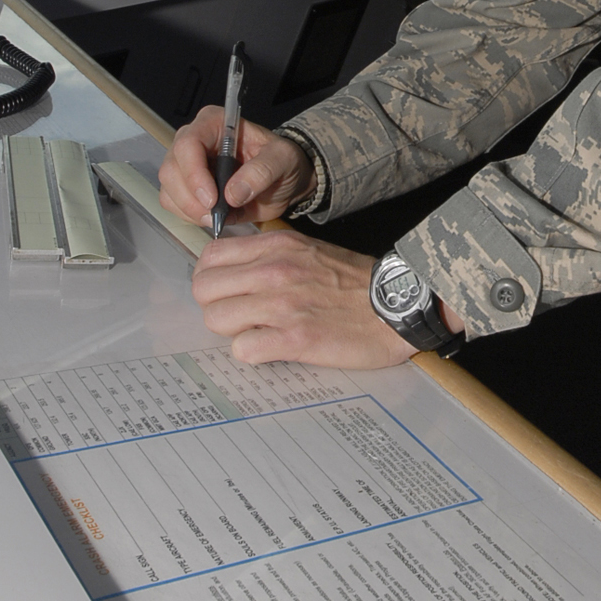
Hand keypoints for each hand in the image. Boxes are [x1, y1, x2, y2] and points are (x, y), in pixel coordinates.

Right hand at [158, 106, 315, 227]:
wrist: (282, 181)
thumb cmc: (281, 162)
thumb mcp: (283, 159)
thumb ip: (262, 171)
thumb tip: (232, 194)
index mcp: (214, 123)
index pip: (189, 144)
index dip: (194, 173)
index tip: (212, 199)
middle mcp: (193, 140)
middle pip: (171, 169)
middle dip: (191, 198)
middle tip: (215, 215)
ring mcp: (185, 164)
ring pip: (168, 189)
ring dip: (189, 210)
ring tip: (218, 217)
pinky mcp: (184, 186)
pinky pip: (172, 204)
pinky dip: (189, 216)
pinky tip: (212, 217)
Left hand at [191, 231, 418, 368]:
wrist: (397, 304)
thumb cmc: (355, 281)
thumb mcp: (308, 251)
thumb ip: (270, 257)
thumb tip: (234, 274)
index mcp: (276, 246)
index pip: (209, 258)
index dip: (213, 279)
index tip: (229, 292)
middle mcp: (274, 271)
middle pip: (204, 290)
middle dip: (217, 306)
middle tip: (240, 317)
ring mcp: (282, 305)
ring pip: (216, 319)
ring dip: (232, 332)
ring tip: (258, 333)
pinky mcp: (294, 339)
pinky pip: (243, 350)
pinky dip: (252, 353)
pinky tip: (272, 349)